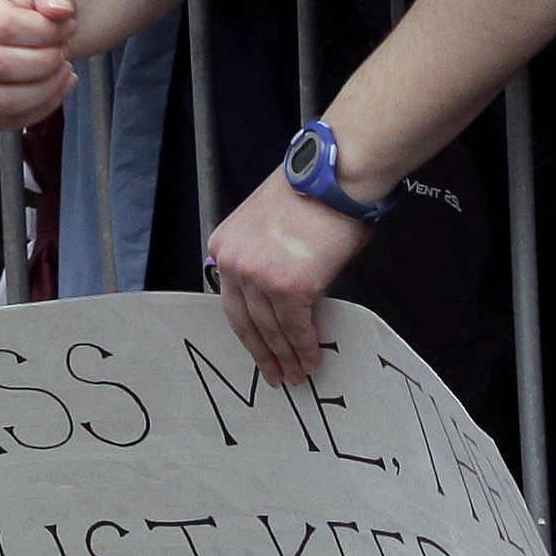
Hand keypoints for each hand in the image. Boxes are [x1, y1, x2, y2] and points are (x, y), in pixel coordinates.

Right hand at [0, 0, 79, 128]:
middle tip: (64, 50)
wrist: (18, 23)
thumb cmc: (28, 3)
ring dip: (43, 91)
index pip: (1, 26)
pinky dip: (36, 112)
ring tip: (63, 71)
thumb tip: (60, 11)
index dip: (44, 32)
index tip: (67, 26)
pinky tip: (55, 89)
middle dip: (44, 62)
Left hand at [206, 171, 369, 386]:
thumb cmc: (310, 195)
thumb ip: (261, 256)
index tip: (258, 353)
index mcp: (223, 245)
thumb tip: (277, 293)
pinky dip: (305, 347)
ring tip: (298, 375)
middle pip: (245, 323)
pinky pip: (295, 328)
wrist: (333, 178)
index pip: (232, 302)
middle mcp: (233, 262)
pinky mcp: (289, 286)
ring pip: (271, 330)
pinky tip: (312, 359)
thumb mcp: (265, 223)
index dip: (247, 334)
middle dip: (262, 354)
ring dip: (286, 357)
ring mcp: (258, 276)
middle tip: (276, 376)